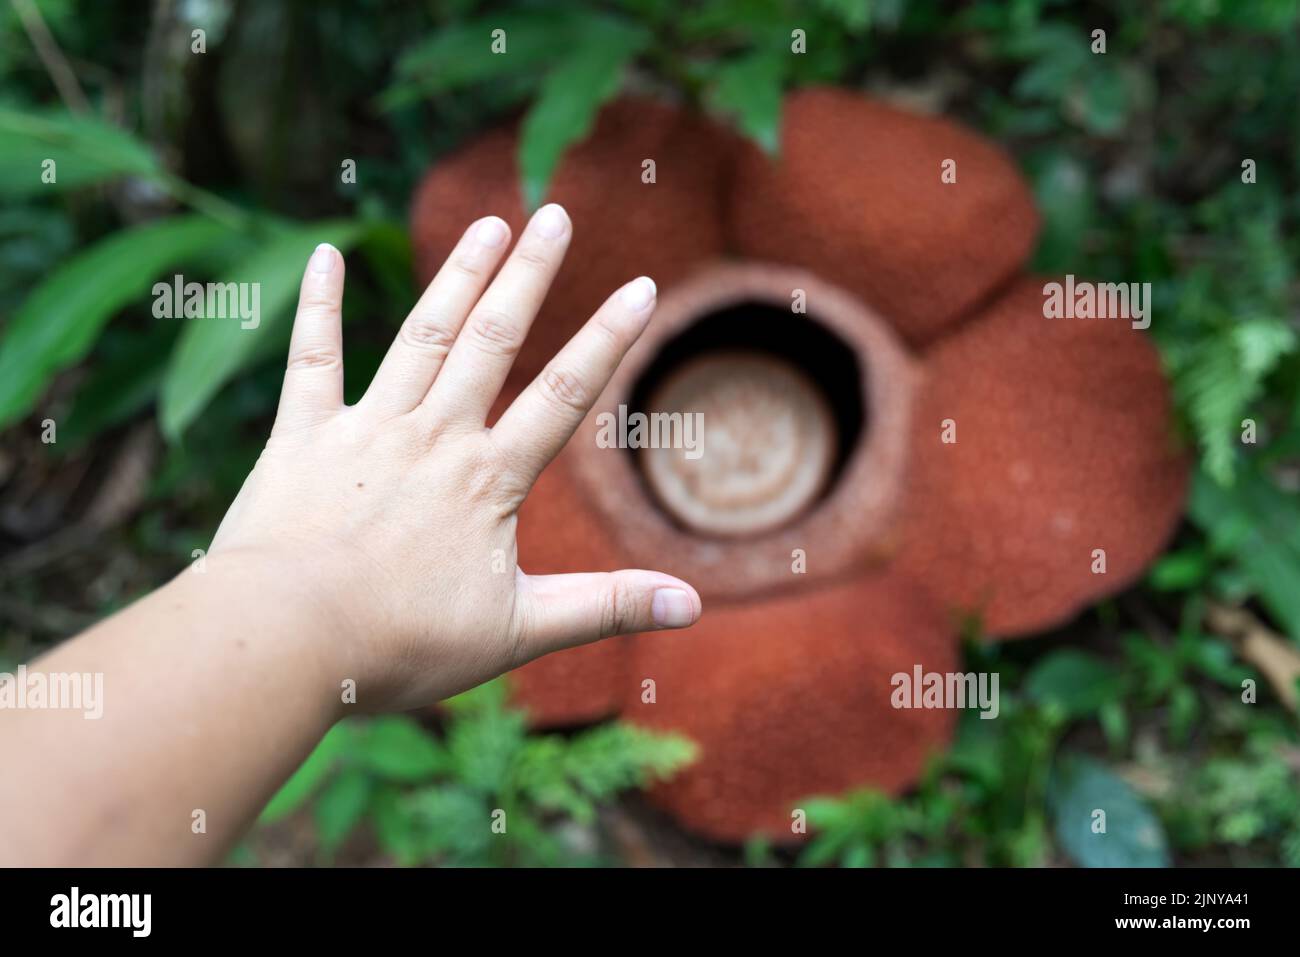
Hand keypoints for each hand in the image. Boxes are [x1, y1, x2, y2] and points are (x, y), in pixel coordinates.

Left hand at [208, 204, 700, 710]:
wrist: (287, 641)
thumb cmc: (402, 643)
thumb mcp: (518, 632)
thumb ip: (606, 607)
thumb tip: (693, 605)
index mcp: (487, 480)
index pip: (563, 395)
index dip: (607, 338)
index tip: (641, 286)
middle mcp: (433, 437)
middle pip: (493, 341)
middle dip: (529, 275)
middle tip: (553, 213)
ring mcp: (366, 430)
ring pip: (422, 336)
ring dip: (457, 277)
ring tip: (487, 225)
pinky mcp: (302, 437)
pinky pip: (313, 358)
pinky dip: (319, 305)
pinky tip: (326, 253)